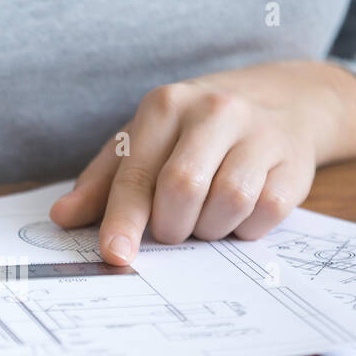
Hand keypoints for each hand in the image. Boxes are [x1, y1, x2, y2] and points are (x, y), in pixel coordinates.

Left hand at [49, 61, 355, 263]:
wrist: (282, 100)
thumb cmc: (194, 133)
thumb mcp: (143, 143)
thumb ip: (103, 183)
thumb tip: (62, 217)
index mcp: (165, 106)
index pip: (137, 173)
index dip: (124, 220)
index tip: (116, 255)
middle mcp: (214, 111)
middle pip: (183, 189)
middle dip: (171, 226)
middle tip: (172, 228)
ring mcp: (259, 133)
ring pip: (228, 202)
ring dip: (210, 228)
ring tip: (205, 217)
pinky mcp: (294, 162)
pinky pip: (264, 213)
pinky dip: (246, 229)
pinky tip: (238, 215)